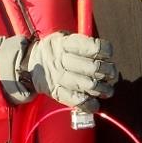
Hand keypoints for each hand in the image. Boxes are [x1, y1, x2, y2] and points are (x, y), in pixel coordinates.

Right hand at [0, 31, 115, 110]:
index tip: (107, 55)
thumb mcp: (64, 38)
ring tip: (107, 90)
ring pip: (88, 85)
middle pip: (93, 68)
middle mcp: (61, 59)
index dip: (105, 51)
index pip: (93, 47)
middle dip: (108, 72)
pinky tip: (95, 103)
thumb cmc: (55, 50)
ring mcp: (58, 77)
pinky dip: (89, 104)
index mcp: (65, 43)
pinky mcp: (55, 92)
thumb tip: (106, 52)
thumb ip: (83, 43)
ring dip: (103, 90)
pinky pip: (76, 100)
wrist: (30, 63)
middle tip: (111, 75)